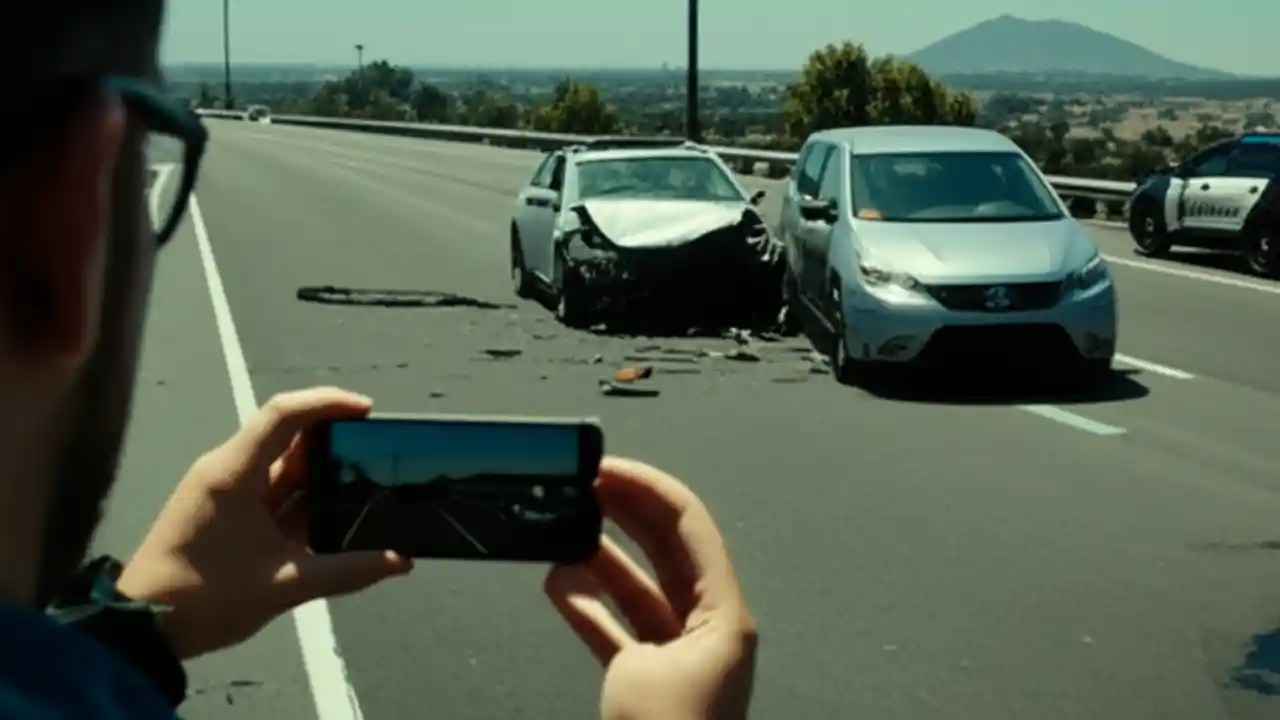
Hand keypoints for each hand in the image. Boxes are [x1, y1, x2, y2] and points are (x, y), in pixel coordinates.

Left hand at [116, 387, 412, 658]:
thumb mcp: (283, 585)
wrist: (140, 632)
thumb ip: (347, 570)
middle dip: (333, 442)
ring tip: (362, 489)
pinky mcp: (225, 514)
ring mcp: (224, 493)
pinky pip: (272, 494)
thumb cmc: (202, 600)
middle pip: (288, 438)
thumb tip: (400, 562)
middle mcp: (226, 472)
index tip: (367, 411)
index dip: (328, 403)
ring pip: (282, 468)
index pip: (283, 414)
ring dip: (320, 477)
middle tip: (375, 454)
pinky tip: (331, 518)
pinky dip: (303, 501)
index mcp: (232, 474)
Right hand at [544, 458, 757, 719]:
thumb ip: (611, 613)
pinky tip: (557, 583)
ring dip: (599, 556)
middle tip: (583, 482)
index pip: (689, 524)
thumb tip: (572, 577)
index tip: (606, 467)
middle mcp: (708, 626)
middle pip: (665, 546)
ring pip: (637, 583)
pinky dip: (588, 603)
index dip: (648, 487)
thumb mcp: (641, 673)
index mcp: (724, 615)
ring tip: (563, 527)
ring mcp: (679, 652)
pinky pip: (618, 626)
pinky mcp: (651, 678)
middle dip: (623, 510)